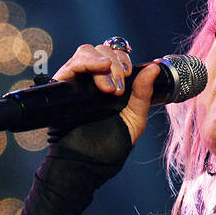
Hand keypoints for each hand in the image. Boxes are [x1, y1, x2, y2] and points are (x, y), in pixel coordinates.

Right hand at [48, 42, 161, 162]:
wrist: (86, 164)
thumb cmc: (108, 147)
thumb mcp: (134, 119)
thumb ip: (143, 94)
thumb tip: (154, 68)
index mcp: (111, 85)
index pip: (116, 56)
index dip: (124, 59)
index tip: (130, 74)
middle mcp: (92, 80)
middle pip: (103, 50)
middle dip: (117, 64)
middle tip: (120, 88)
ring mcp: (76, 82)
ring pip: (87, 52)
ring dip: (103, 63)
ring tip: (110, 88)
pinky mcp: (61, 86)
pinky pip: (72, 63)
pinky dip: (88, 61)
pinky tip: (100, 67)